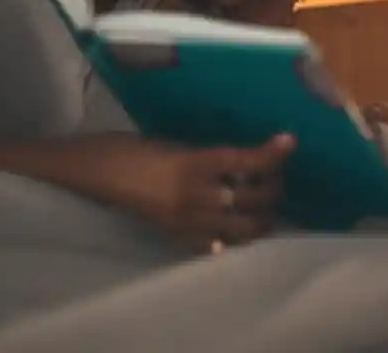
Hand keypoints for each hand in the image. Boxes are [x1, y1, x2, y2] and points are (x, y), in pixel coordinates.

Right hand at [68, 132, 294, 252]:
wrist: (96, 175)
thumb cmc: (132, 150)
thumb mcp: (175, 145)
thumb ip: (209, 157)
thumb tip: (244, 163)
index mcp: (192, 164)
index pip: (243, 162)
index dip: (270, 154)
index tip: (291, 141)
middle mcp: (194, 197)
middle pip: (252, 201)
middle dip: (272, 189)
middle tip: (275, 177)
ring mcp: (187, 223)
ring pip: (243, 230)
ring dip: (261, 218)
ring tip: (265, 205)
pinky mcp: (178, 239)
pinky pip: (219, 245)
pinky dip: (236, 238)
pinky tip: (239, 227)